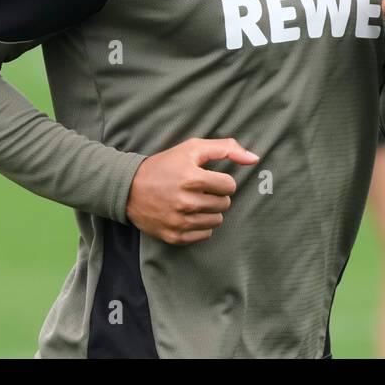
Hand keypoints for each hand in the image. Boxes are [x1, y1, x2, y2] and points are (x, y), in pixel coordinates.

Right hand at [125, 137, 258, 244]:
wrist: (129, 188)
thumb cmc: (165, 165)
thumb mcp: (193, 148)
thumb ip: (226, 148)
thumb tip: (255, 159)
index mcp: (192, 178)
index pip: (229, 185)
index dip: (222, 180)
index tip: (209, 178)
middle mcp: (186, 202)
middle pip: (224, 204)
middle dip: (217, 195)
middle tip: (200, 189)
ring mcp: (179, 221)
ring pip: (217, 221)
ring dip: (210, 211)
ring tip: (194, 201)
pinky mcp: (175, 236)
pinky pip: (205, 235)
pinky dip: (201, 225)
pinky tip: (188, 214)